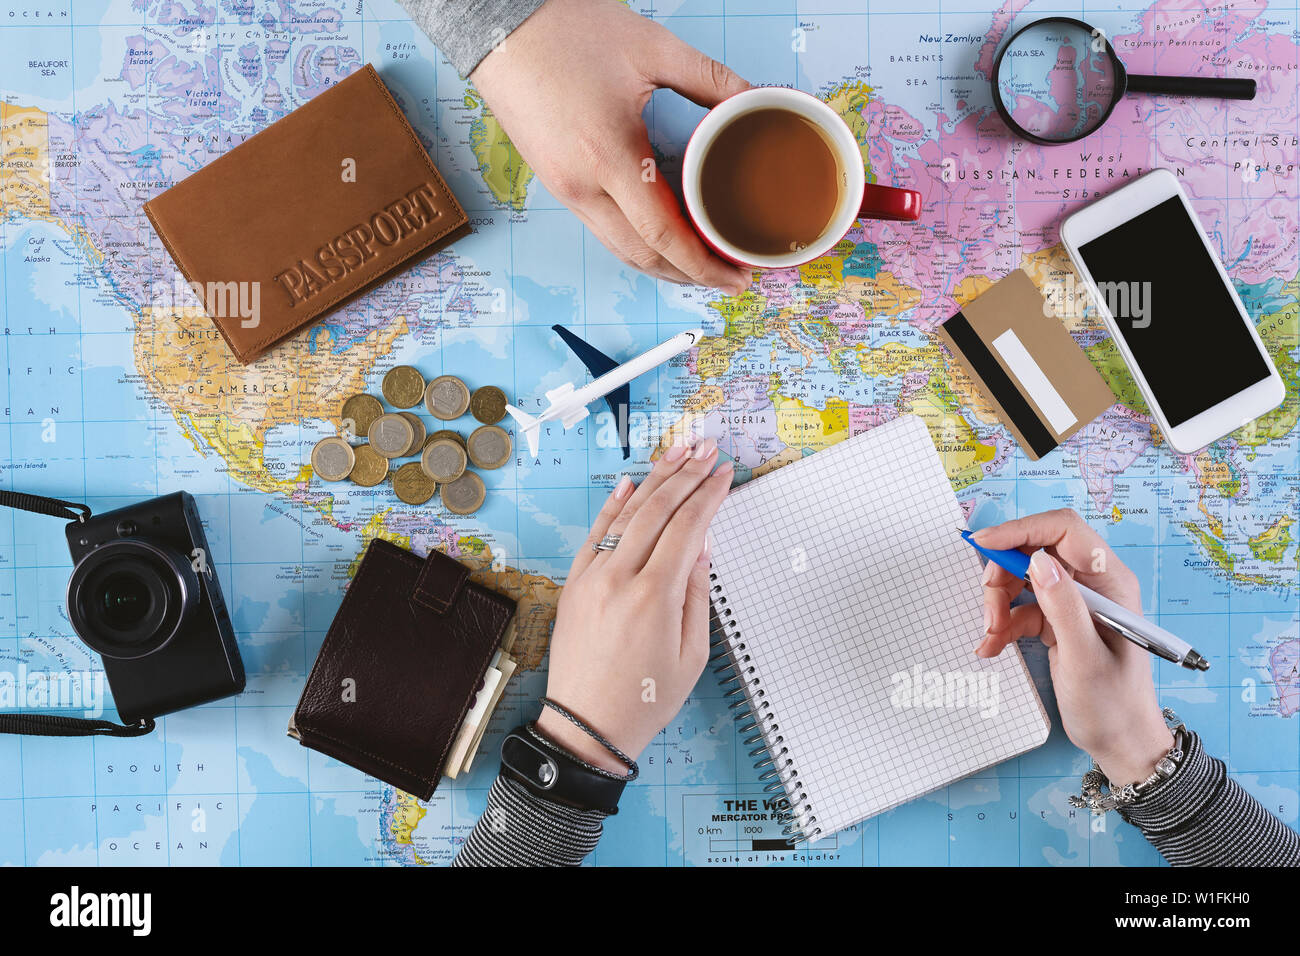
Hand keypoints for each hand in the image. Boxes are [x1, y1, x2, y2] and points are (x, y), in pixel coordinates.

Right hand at [470, 0, 751, 293]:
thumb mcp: (651, 48)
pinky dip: (638, 244)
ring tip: (701, 267)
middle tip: (728, 279)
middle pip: (643, 257)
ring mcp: (564, 190)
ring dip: (662, 267)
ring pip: (620, 250)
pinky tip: (663, 239)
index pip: (663, 236)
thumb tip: (752, 101)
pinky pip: (603, 230)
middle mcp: (582, 185)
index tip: (735, 276)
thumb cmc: (565, 30)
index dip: (703, 265)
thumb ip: (709, 78)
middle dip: (689, 277)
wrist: (500, 26)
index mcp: (608, 156)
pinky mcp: (555, 184)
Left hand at [537, 439, 732, 771]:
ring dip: (653, 479)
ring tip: (676, 453)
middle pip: (657, 510)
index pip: (687, 527)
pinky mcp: (573, 585)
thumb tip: (701, 545)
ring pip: (625, 514)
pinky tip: (629, 484)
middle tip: (706, 449)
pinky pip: (594, 535)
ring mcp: (591, 579)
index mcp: (653, 596)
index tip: (723, 473)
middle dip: (685, 474)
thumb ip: (696, 593)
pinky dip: (612, 506)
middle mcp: (618, 579)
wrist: (586, 727)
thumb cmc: (643, 699)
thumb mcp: (691, 653)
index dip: (708, 495)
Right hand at [974, 509, 1173, 786]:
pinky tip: (992, 647)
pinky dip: (1002, 624)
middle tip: (989, 610)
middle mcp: (1093, 583)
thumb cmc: (1113, 704)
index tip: (984, 545)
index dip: (1021, 530)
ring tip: (991, 636)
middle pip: (1036, 551)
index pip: (1064, 530)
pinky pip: (1021, 606)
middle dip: (1003, 575)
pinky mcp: (1058, 620)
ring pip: (1022, 578)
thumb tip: (1038, 560)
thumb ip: (1062, 606)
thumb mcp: (1083, 657)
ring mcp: (1074, 602)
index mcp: (1110, 581)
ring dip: (998, 603)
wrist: (1121, 742)